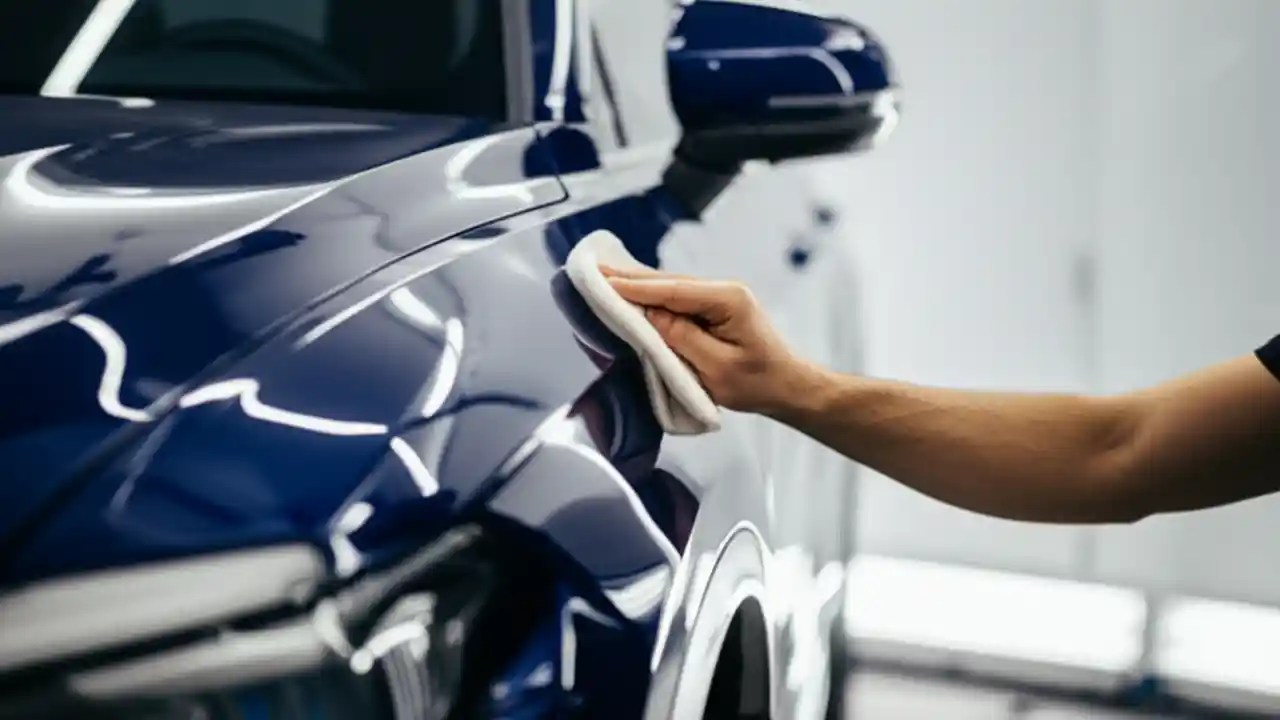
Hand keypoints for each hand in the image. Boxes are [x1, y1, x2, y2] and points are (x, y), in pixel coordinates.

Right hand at [602, 266, 822, 416]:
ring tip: (603, 277)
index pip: (672, 291)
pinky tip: (630, 292)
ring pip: (669, 288)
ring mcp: (718, 297)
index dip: (635, 287)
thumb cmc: (757, 383)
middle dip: (629, 278)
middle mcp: (723, 290)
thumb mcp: (716, 368)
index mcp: (728, 300)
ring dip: (637, 285)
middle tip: (593, 270)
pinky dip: (651, 297)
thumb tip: (649, 316)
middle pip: (668, 282)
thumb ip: (682, 338)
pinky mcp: (711, 308)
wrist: (786, 386)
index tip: (603, 281)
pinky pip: (676, 299)